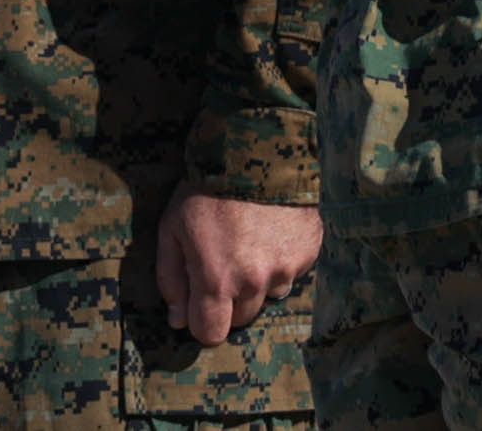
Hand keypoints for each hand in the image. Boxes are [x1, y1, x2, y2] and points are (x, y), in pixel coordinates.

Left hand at [154, 181, 322, 346]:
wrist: (256, 147)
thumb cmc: (205, 188)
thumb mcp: (172, 229)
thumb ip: (172, 279)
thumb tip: (177, 320)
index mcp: (217, 280)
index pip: (210, 334)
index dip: (201, 321)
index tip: (199, 301)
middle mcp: (256, 282)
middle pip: (241, 318)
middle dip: (229, 300)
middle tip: (223, 262)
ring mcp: (287, 269)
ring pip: (269, 296)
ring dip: (258, 280)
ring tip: (248, 241)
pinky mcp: (309, 253)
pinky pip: (292, 272)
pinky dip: (280, 260)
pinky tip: (269, 231)